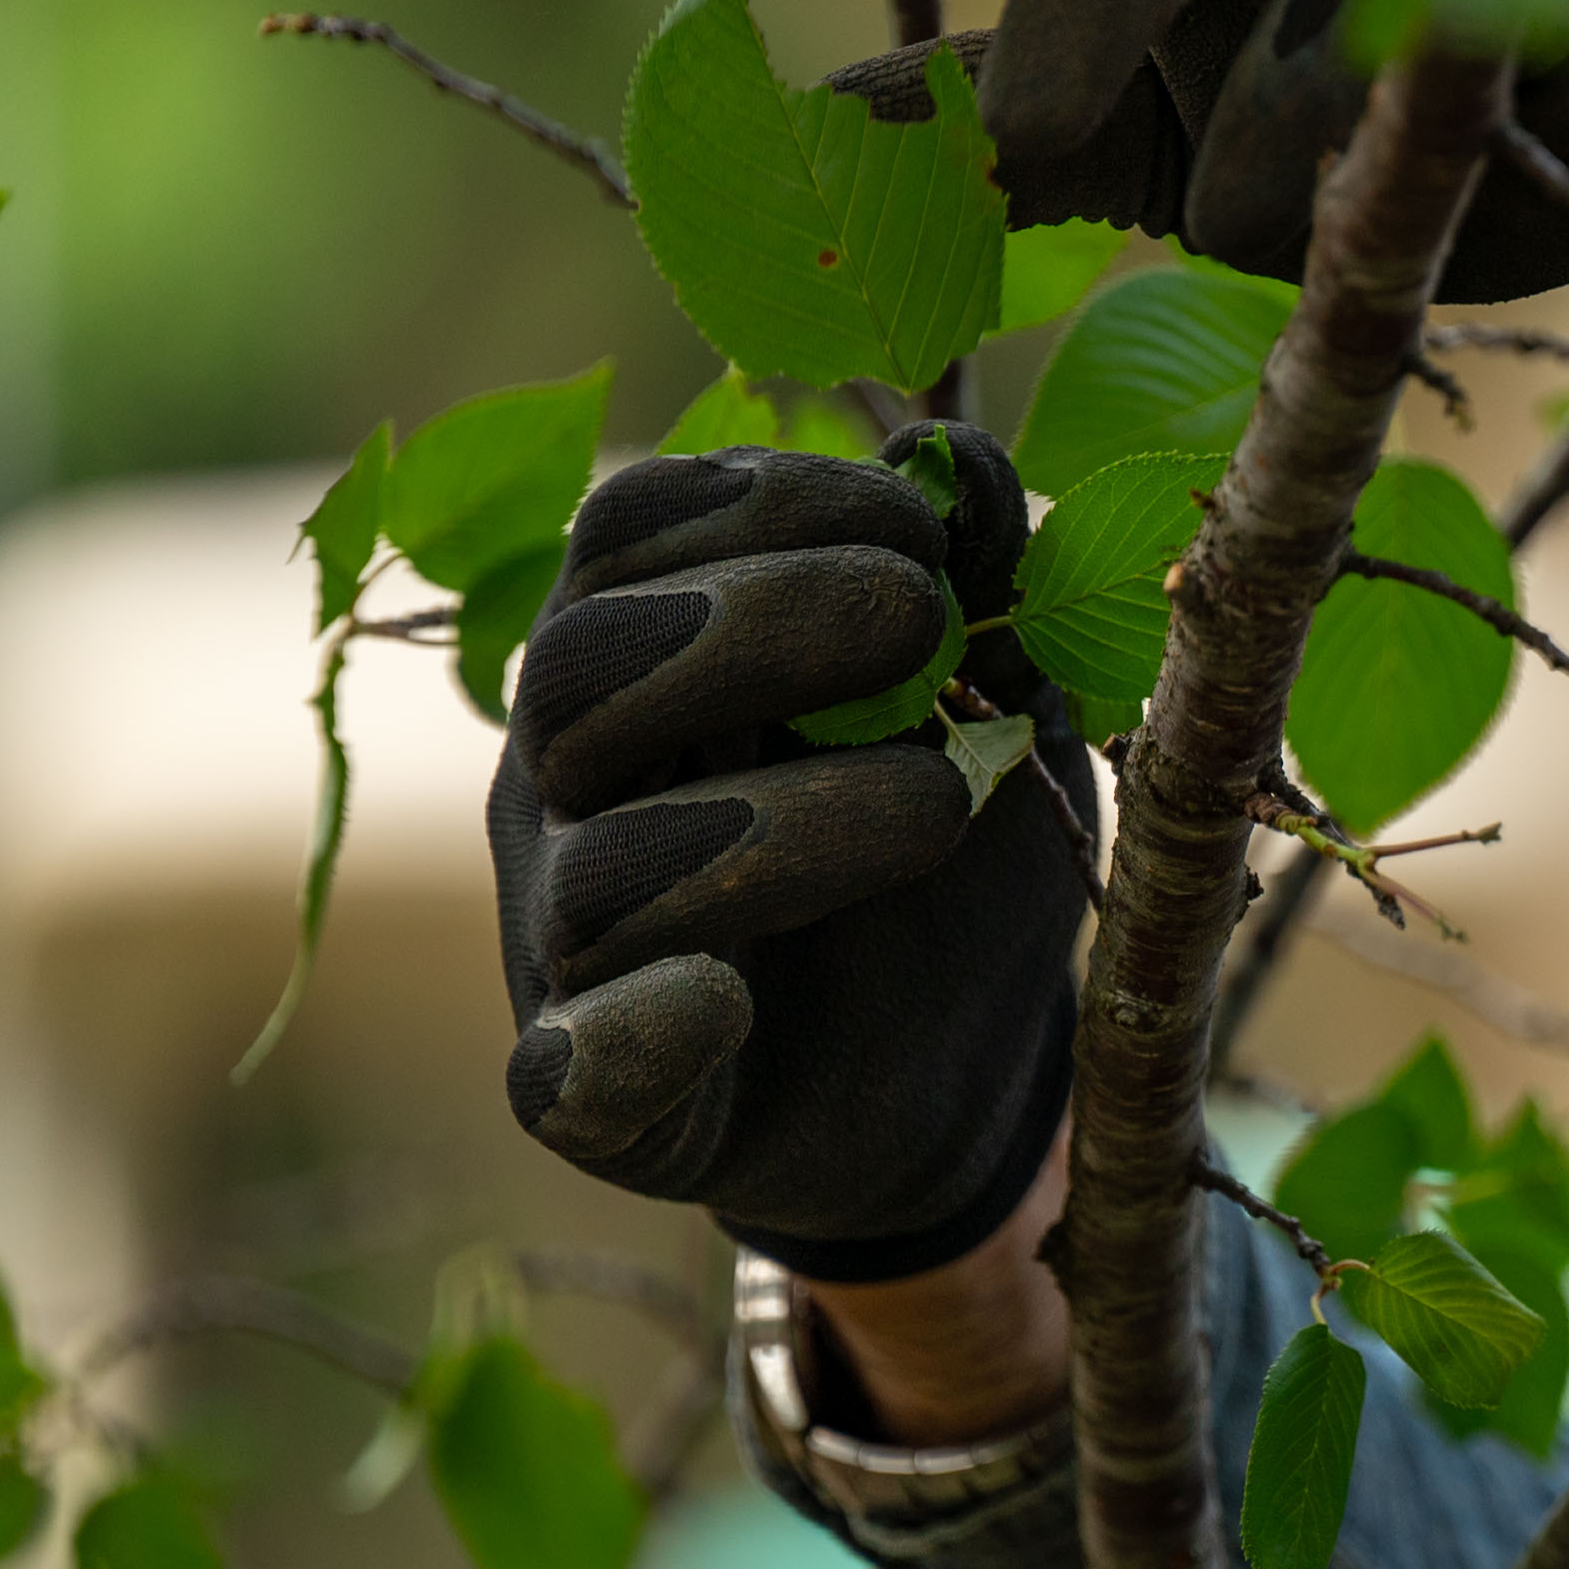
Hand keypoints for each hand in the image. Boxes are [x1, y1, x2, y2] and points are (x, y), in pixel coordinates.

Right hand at [485, 422, 1092, 1280]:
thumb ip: (983, 597)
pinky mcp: (599, 1099)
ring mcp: (569, 944)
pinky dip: (634, 1035)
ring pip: (598, 865)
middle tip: (919, 621)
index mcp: (646, 660)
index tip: (923, 524)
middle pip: (580, 667)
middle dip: (753, 624)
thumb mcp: (1000, 713)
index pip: (628, 532)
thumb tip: (971, 469)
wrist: (951, 1084)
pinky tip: (722, 1003)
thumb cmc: (947, 861)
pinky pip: (568, 1070)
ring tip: (943, 806)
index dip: (762, 500)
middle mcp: (574, 787)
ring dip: (771, 823)